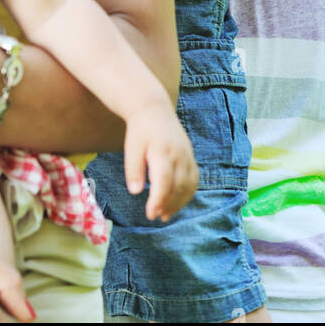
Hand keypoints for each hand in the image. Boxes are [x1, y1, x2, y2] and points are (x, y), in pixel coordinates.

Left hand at [123, 101, 197, 222]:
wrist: (154, 109)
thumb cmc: (140, 130)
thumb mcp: (131, 147)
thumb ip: (133, 169)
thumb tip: (135, 192)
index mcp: (162, 150)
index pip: (164, 180)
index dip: (159, 199)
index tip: (150, 214)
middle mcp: (179, 153)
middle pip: (178, 185)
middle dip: (168, 204)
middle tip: (155, 216)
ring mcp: (187, 155)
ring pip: (188, 185)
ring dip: (179, 203)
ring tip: (165, 214)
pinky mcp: (191, 156)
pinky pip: (194, 179)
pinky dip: (187, 194)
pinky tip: (177, 202)